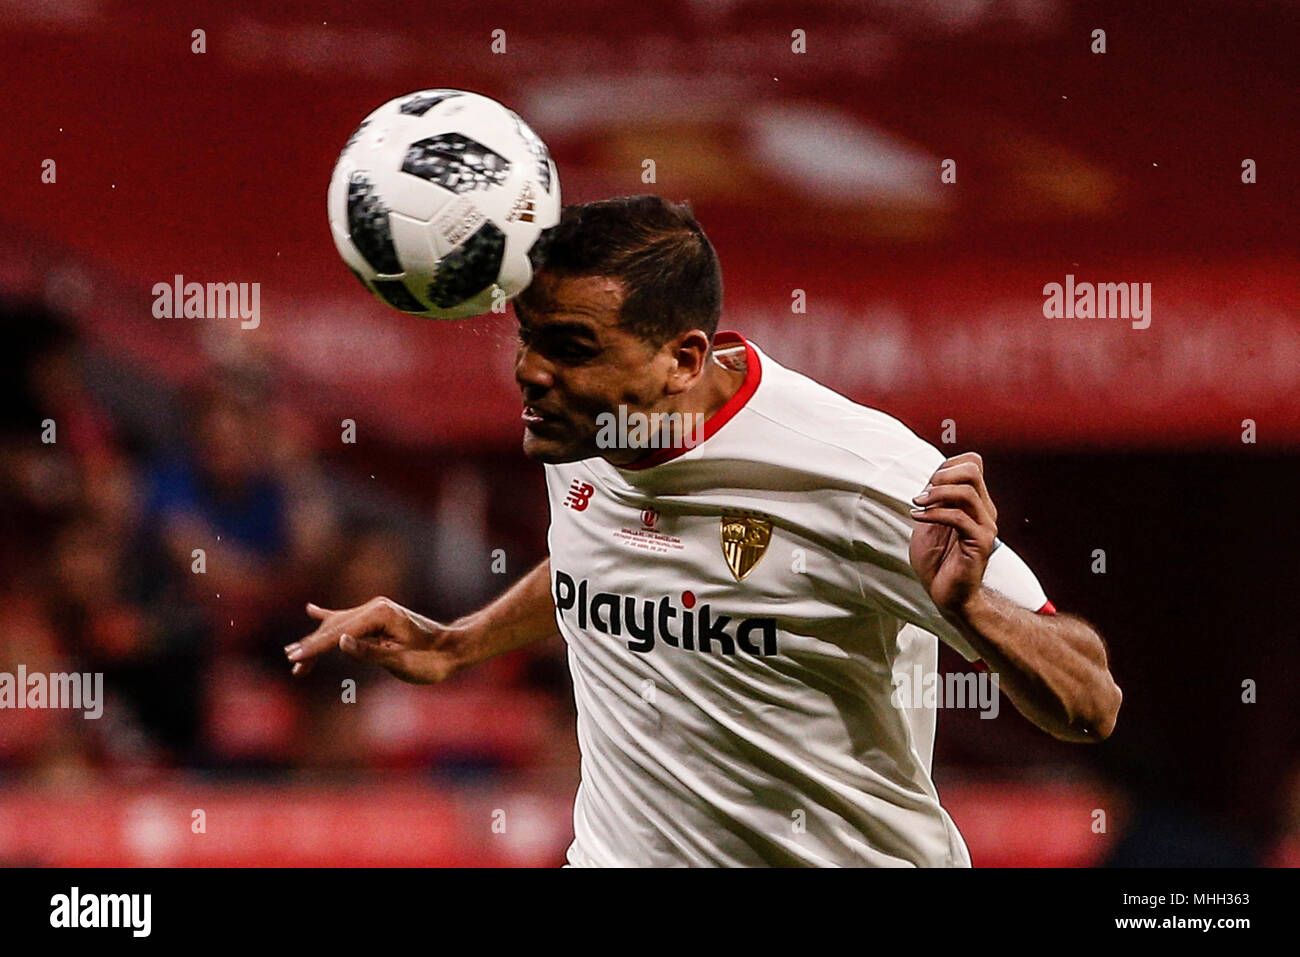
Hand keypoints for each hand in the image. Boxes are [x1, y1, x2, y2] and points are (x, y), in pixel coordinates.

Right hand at [284, 597, 465, 683]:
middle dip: (312, 646)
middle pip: (334, 628)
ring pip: (338, 625)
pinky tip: (311, 611)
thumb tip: (340, 643)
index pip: (340, 633)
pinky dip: (328, 618)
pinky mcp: (378, 618)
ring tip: (294, 652)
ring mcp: (376, 611)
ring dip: (316, 640)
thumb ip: (369, 652)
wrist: (453, 649)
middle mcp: (375, 607)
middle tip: (291, 661)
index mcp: (380, 614)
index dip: (316, 648)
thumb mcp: (401, 660)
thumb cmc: (431, 659)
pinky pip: (347, 619)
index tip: (295, 659)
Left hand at [908, 451, 998, 618]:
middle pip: (972, 469)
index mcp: (974, 502)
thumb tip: (931, 477)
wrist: (947, 596)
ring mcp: (985, 525)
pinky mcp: (980, 542)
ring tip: (917, 504)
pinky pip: (959, 517)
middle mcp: (984, 510)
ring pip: (967, 491)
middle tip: (923, 493)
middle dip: (942, 474)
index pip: (972, 463)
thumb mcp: (928, 523)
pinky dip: (934, 513)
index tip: (925, 485)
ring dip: (936, 494)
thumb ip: (933, 500)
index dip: (946, 465)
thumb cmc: (937, 562)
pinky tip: (917, 517)